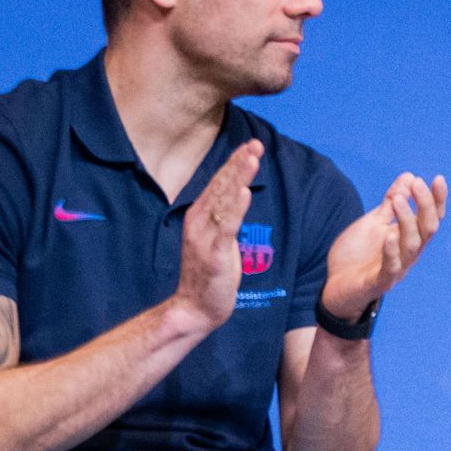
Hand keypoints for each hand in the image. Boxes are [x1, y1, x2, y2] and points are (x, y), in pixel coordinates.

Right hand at [171, 140, 260, 331]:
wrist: (195, 307)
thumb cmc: (210, 274)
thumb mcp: (219, 239)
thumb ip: (225, 218)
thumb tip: (238, 196)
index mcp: (199, 217)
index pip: (219, 184)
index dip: (234, 164)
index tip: (250, 146)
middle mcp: (199, 222)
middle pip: (221, 187)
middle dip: (239, 164)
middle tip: (255, 144)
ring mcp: (205, 237)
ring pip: (223, 201)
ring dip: (238, 178)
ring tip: (252, 158)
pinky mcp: (214, 254)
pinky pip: (226, 227)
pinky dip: (235, 209)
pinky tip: (245, 193)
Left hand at [321, 171, 447, 321]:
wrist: (336, 288)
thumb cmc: (358, 256)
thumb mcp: (373, 223)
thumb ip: (391, 204)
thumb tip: (409, 177)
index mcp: (409, 238)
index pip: (430, 218)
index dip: (436, 200)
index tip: (437, 178)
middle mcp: (408, 253)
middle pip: (427, 229)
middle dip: (425, 205)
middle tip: (417, 184)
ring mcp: (396, 268)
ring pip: (412, 245)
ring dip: (407, 221)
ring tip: (398, 199)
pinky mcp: (380, 282)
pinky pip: (390, 268)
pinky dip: (391, 252)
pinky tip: (389, 235)